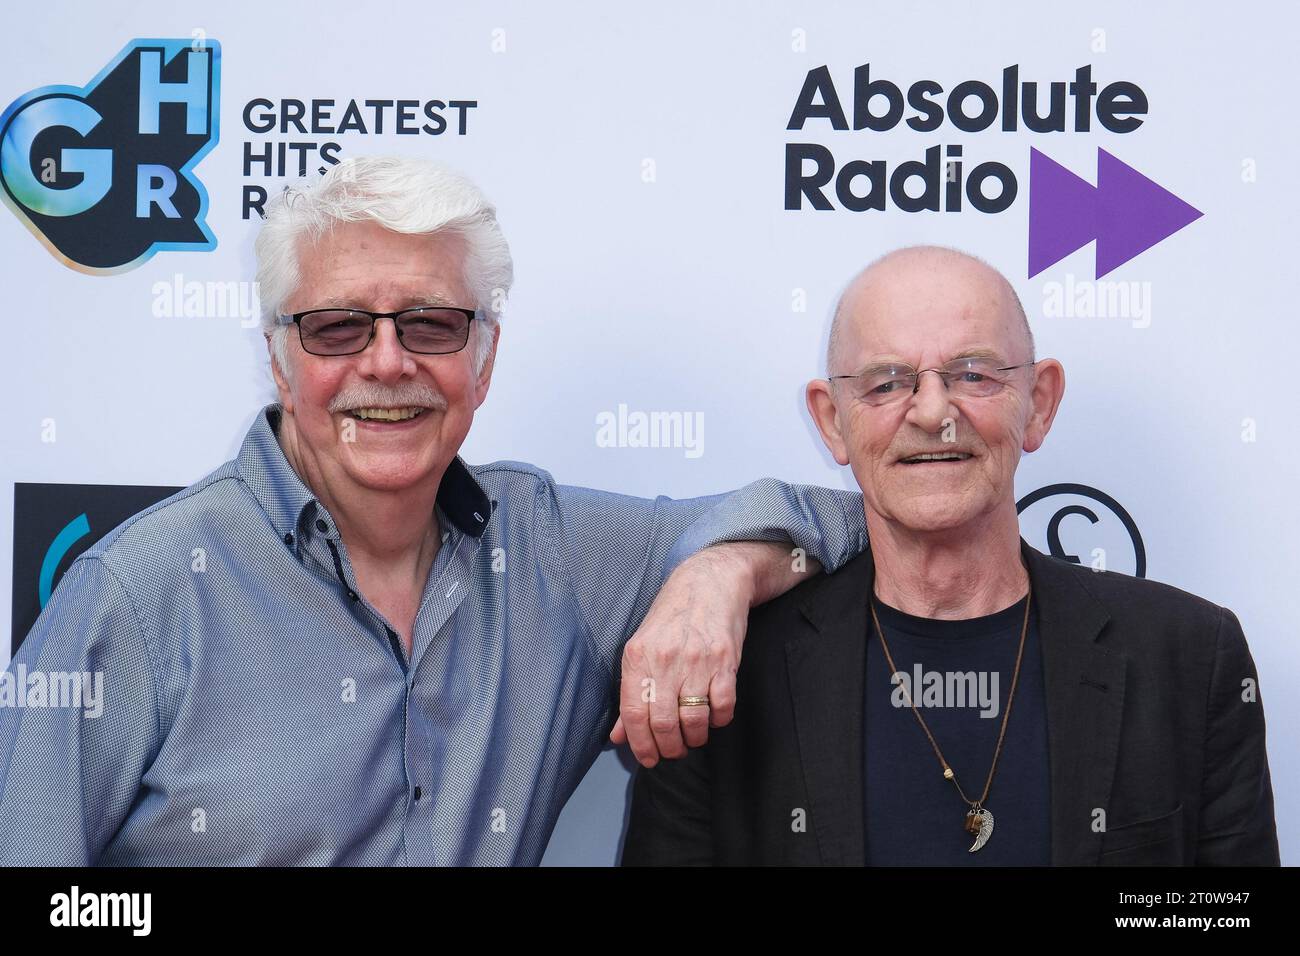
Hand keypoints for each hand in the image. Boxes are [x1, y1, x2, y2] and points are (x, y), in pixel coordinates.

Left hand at [610, 546, 748, 766]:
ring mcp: (697, 660)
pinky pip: (723, 705)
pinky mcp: (725, 660)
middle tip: (674, 751)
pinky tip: (714, 717)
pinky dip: (719, 721)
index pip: (633, 714)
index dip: (640, 745)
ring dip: (694, 738)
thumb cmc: (672, 617)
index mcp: (638, 657)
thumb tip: (618, 735)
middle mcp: (665, 659)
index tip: (648, 758)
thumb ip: (630, 694)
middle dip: (669, 748)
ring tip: (693, 737)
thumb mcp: (642, 648)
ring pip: (693, 719)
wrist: (708, 582)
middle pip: (663, 723)